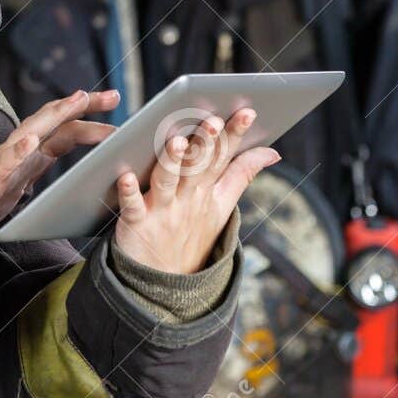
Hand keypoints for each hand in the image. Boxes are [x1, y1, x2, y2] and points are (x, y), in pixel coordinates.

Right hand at [0, 89, 120, 244]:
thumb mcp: (13, 189)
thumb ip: (32, 176)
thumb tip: (58, 180)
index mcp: (25, 157)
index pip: (61, 131)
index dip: (87, 119)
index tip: (112, 109)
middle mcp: (16, 153)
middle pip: (53, 122)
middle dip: (83, 106)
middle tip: (112, 95)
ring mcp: (1, 163)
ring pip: (32, 132)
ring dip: (56, 114)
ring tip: (78, 100)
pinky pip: (4, 163)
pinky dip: (18, 150)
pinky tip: (31, 141)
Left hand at [113, 107, 278, 273]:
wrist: (167, 286)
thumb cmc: (192, 235)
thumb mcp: (222, 206)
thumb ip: (242, 174)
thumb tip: (273, 152)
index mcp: (209, 191)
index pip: (224, 157)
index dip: (235, 134)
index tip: (247, 111)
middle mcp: (188, 198)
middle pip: (198, 166)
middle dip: (205, 143)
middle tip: (212, 121)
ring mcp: (163, 211)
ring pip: (167, 181)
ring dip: (171, 162)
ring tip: (175, 142)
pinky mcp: (137, 225)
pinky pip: (132, 207)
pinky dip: (129, 193)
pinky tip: (125, 177)